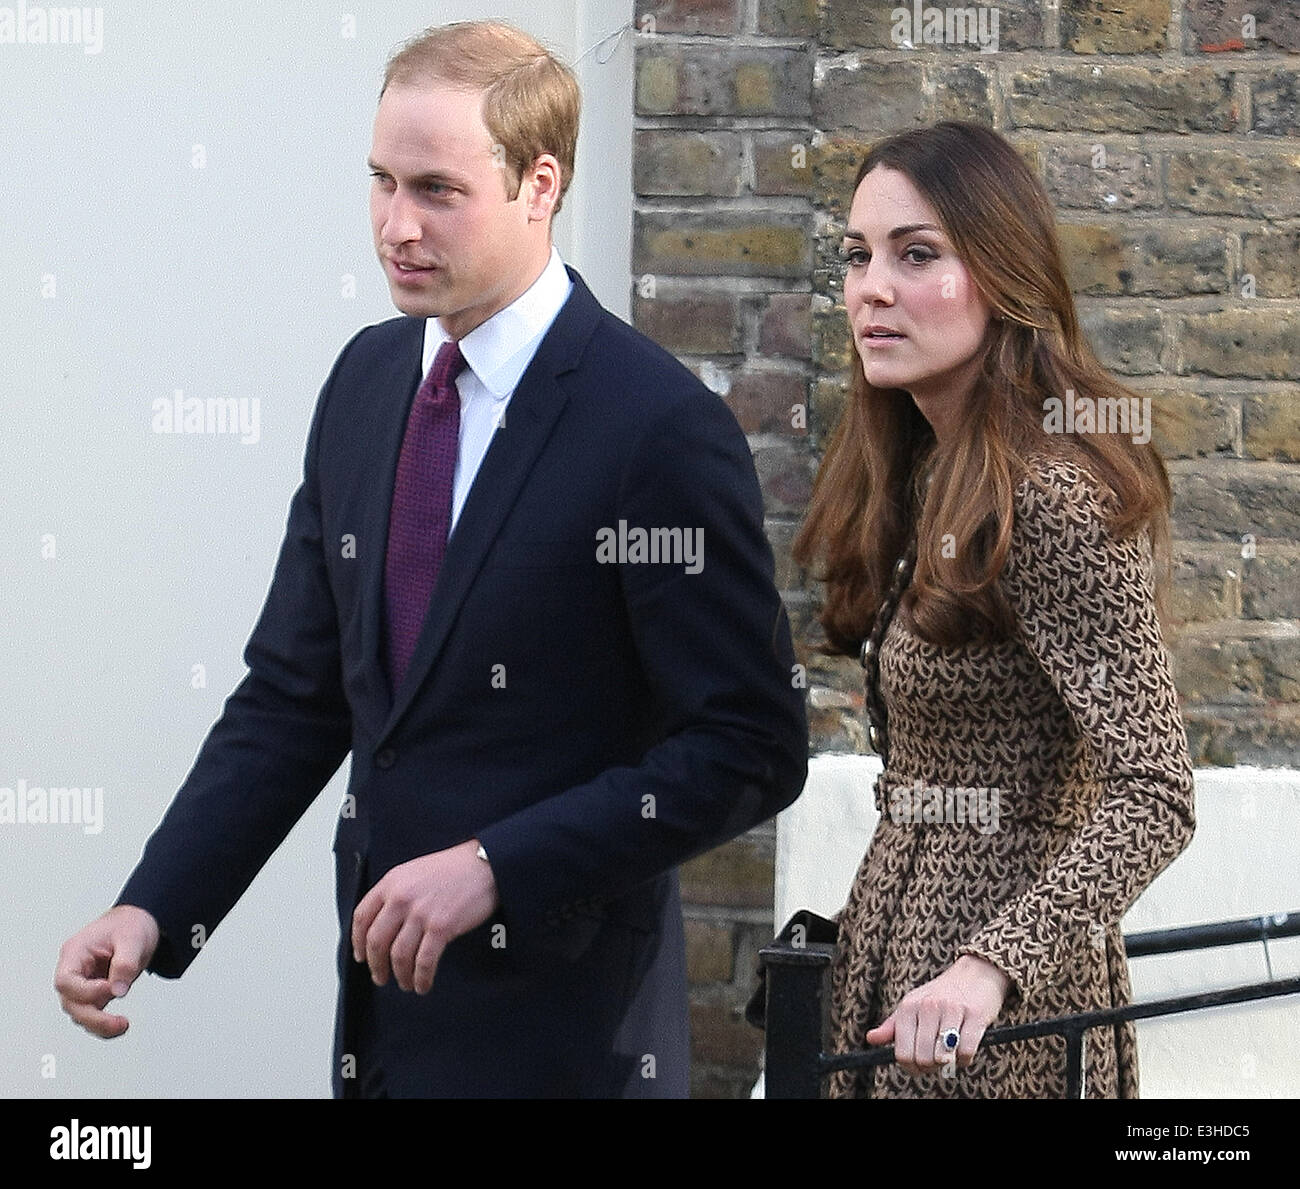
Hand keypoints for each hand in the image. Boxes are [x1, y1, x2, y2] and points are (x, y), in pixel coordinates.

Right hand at [55, 905, 160, 1037]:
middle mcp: (75, 969)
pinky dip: (103, 1023)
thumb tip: (118, 991)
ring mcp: (84, 983)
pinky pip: (93, 1012)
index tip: (110, 989)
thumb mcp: (132, 939)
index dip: (85, 991)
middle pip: (70, 1002)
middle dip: (91, 1017)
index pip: (66, 980)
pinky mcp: (96, 992)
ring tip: (121, 1025)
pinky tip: (118, 1025)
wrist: (140, 922)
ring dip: (97, 1024)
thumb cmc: (130, 924)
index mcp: (76, 952)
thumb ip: (124, 964)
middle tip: (117, 1023)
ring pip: (79, 1012)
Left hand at [351, 839, 497, 993]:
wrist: (484, 864)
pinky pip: (424, 962)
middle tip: (380, 977)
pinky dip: (421, 978)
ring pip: (399, 956)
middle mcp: (401, 898)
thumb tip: (384, 924)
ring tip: (405, 983)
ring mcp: (421, 914)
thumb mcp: (414, 872)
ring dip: (400, 976)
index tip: (361, 956)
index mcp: (391, 883)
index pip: (361, 917)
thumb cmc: (454, 868)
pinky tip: (423, 983)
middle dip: (376, 966)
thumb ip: (396, 893)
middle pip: (376, 942)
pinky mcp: (441, 927)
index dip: (357, 942)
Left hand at [866, 954, 1010, 1077]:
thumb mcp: (912, 1005)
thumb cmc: (940, 994)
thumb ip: (892, 1026)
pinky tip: (963, 1051)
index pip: (903, 1053)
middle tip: (937, 1060)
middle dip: (931, 1067)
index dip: (911, 1067)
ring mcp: (952, 1010)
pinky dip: (964, 1059)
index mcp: (908, 1006)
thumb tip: (870, 1039)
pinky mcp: (975, 1015)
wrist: (976, 974)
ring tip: (949, 1055)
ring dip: (947, 1064)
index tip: (919, 1067)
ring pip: (943, 1057)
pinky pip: (966, 1052)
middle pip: (923, 1058)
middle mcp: (928, 1006)